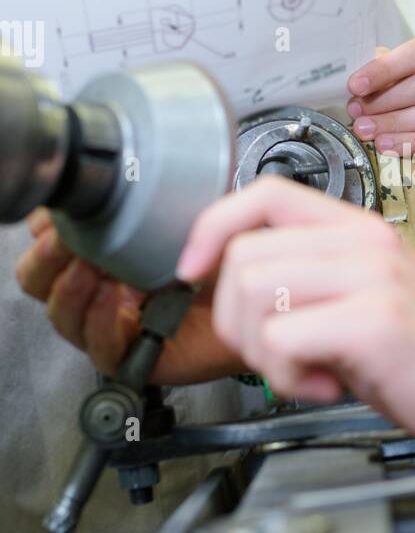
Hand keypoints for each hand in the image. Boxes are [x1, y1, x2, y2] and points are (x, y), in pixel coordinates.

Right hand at [15, 207, 245, 384]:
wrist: (258, 295)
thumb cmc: (223, 256)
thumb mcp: (186, 214)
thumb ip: (152, 196)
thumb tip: (117, 176)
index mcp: (102, 252)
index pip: (48, 241)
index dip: (44, 229)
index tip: (57, 216)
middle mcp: (98, 288)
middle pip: (39, 280)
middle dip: (46, 259)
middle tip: (66, 242)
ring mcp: (110, 324)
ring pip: (63, 315)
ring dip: (73, 289)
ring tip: (93, 270)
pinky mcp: (132, 356)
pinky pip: (100, 348)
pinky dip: (103, 323)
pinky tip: (118, 301)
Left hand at [175, 175, 414, 462]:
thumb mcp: (359, 303)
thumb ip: (304, 282)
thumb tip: (225, 284)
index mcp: (360, 231)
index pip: (265, 193)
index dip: (213, 227)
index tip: (194, 271)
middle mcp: (368, 243)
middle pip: (244, 255)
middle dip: (237, 321)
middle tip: (278, 355)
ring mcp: (375, 277)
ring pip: (252, 290)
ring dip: (260, 350)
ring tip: (304, 370)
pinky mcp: (378, 320)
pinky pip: (280, 338)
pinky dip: (286, 376)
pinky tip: (324, 386)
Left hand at [346, 32, 414, 154]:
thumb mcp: (408, 64)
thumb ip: (386, 68)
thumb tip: (358, 86)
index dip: (385, 70)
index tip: (356, 85)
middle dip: (386, 101)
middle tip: (358, 113)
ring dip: (396, 125)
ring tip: (368, 130)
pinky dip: (413, 144)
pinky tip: (388, 145)